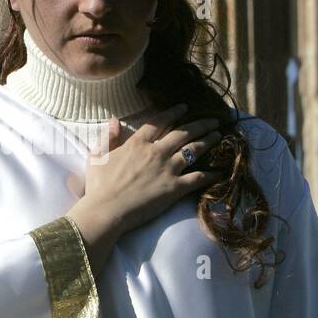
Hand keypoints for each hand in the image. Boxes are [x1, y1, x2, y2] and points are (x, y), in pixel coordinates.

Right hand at [67, 102, 223, 269]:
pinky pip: (197, 178)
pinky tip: (220, 171)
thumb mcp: (97, 157)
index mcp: (137, 144)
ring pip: (193, 150)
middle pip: (183, 133)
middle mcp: (156, 152)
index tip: (185, 107)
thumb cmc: (99, 186)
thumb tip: (114, 120)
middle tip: (213, 119)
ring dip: (208, 141)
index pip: (159, 122)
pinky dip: (210, 174)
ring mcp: (167, 169)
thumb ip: (108, 137)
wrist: (107, 210)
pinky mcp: (174, 188)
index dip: (173, 113)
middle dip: (200, 124)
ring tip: (219, 135)